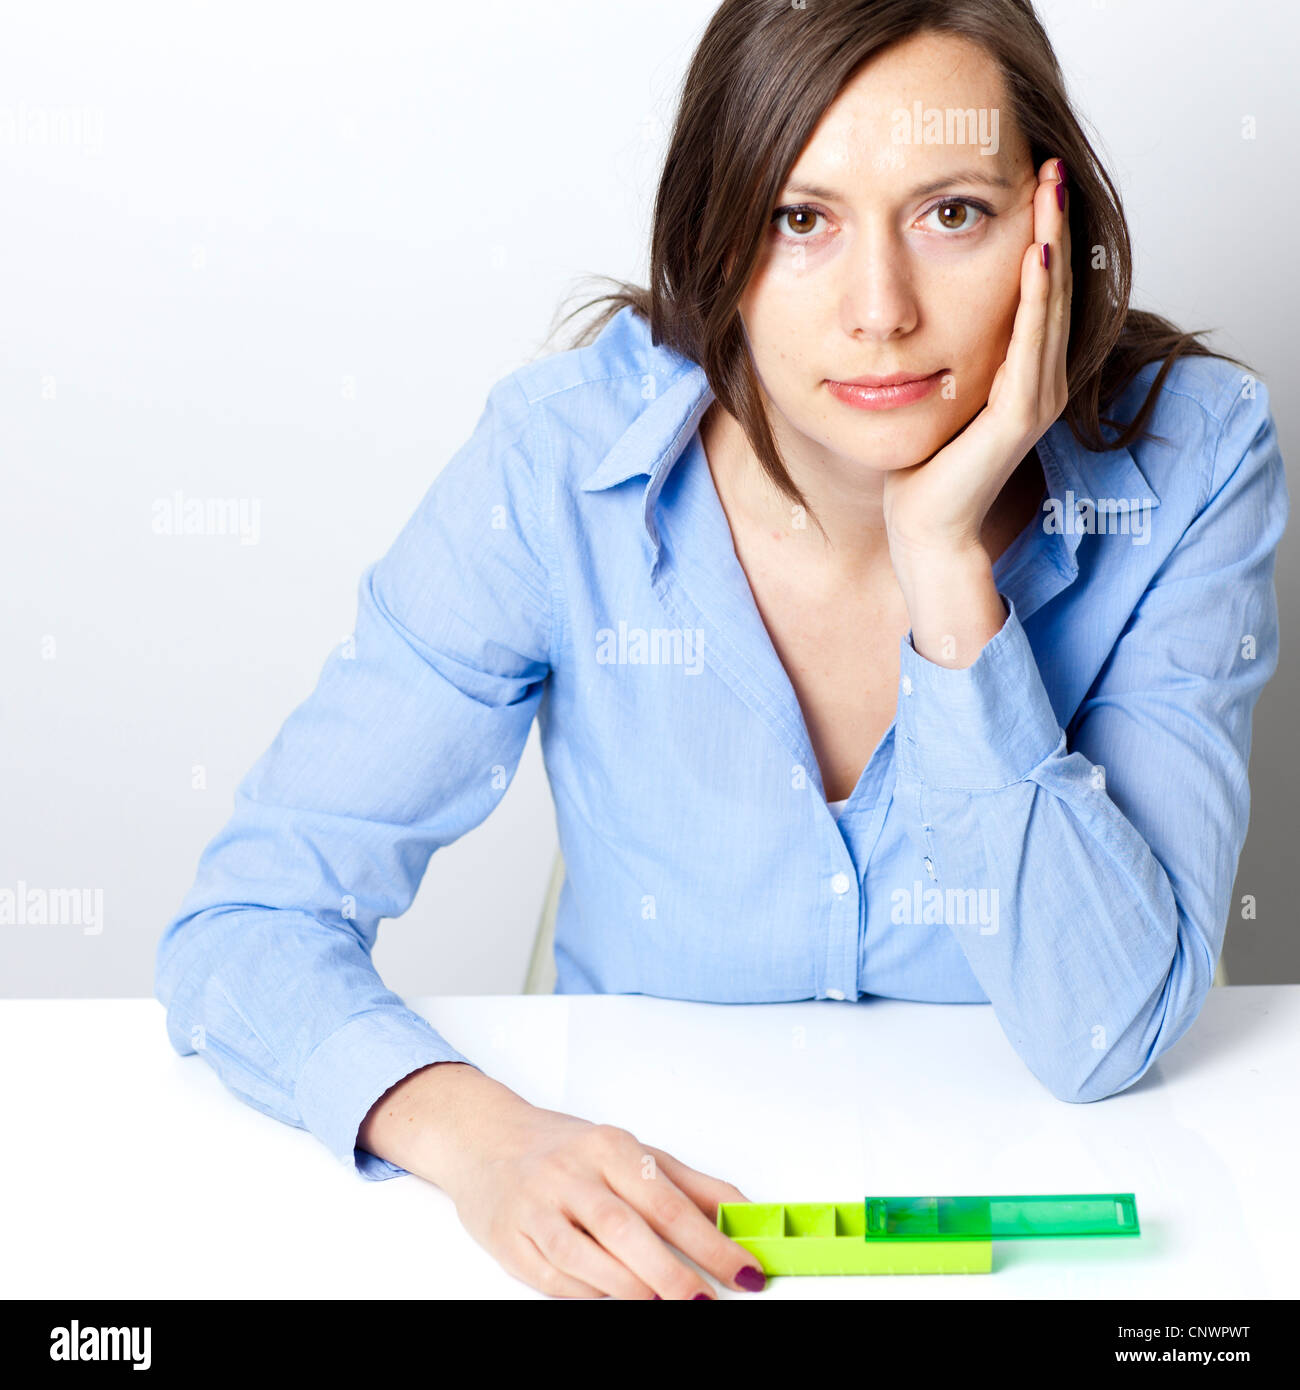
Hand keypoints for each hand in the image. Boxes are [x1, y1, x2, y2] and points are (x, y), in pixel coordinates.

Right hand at [360, 1061, 764, 1298]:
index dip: (710, 1241)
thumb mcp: (633, 1152)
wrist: (486, 1139)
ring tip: (662, 1304)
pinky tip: (615, 1302)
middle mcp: (571, 1173)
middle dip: (670, 1273)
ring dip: (629, 1289)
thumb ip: (691, 1184)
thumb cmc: (568, 1149)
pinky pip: (552, 1278)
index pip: (668, 1199)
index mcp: (609, 1147)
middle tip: (703, 1300)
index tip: (743, 1270)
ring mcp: (536, 1207)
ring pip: (585, 1256)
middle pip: (626, 1228)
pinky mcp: (509, 1239)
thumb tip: (746, 1213)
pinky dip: (587, 1296)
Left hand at [883, 156, 1071, 562]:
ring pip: (1050, 305)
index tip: (1033, 179)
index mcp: (1023, 373)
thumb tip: (914, 306)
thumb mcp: (933, 389)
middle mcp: (1041, 381)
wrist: (924, 527)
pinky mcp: (1020, 417)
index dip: (1040, 234)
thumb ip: (941, 349)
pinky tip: (1036, 254)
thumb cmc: (920, 468)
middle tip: (1052, 162)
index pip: (1038, 291)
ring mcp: (1037, 398)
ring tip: (1051, 188)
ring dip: (1052, 243)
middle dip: (1053, 222)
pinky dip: (1036, 297)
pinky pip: (1031, 343)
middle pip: (1054, 286)